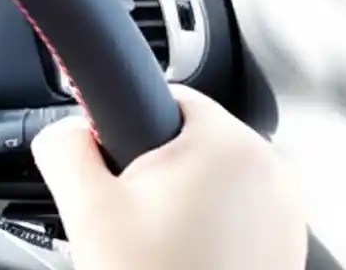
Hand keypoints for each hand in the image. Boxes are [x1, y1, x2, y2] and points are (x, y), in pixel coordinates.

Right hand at [33, 84, 305, 269]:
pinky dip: (206, 223)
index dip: (122, 127)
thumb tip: (60, 130)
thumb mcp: (88, 211)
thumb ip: (63, 148)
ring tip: (158, 244)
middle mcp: (270, 168)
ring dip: (178, 197)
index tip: (112, 170)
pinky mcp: (285, 240)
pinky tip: (183, 257)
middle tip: (131, 219)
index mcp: (226, 144)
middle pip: (187, 137)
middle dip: (151, 169)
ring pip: (209, 175)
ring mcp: (285, 208)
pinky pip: (234, 209)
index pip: (163, 93)